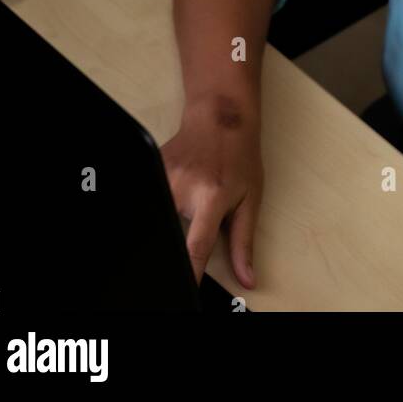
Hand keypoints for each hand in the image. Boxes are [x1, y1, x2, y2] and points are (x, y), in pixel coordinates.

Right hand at [160, 92, 264, 291]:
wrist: (220, 115)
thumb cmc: (239, 157)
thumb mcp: (250, 198)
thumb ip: (244, 242)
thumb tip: (247, 278)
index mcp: (212, 196)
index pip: (195, 246)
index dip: (190, 272)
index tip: (185, 287)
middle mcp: (184, 186)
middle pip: (169, 231)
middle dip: (175, 241)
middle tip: (191, 228)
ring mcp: (164, 174)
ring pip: (158, 213)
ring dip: (170, 219)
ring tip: (190, 201)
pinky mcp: (152, 166)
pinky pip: (152, 195)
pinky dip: (161, 202)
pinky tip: (176, 192)